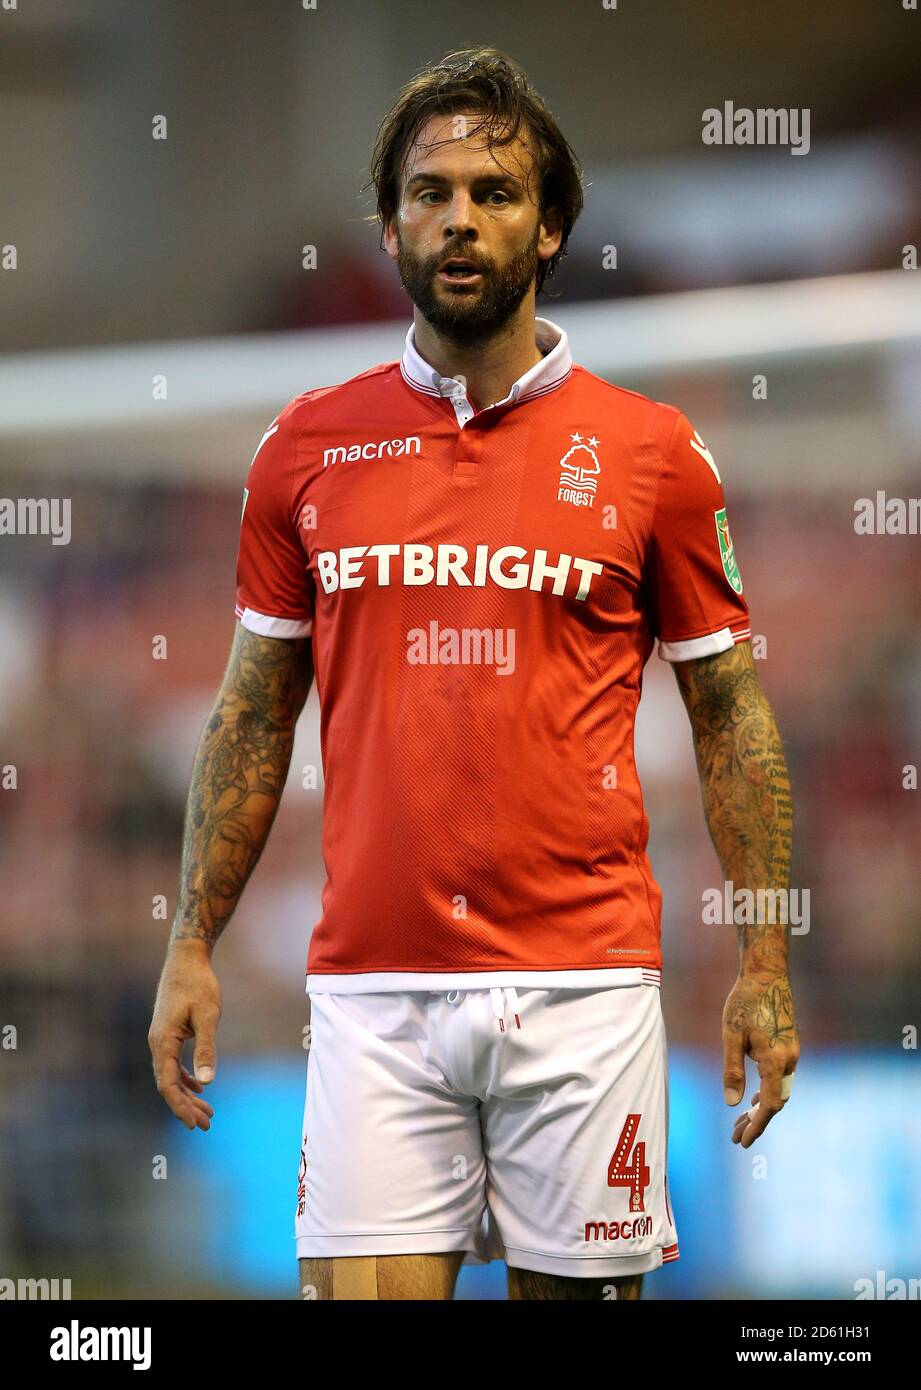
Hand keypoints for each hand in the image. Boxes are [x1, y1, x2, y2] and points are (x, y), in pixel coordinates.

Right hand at [148, 938, 220, 1130]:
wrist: (186, 958)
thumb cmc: (198, 984)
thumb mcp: (207, 1016)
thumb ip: (206, 1048)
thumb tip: (207, 1081)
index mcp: (163, 1042)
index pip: (167, 1085)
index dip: (180, 1107)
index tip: (194, 1124)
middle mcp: (157, 1043)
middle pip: (169, 1084)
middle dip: (186, 1106)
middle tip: (206, 1125)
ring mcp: (161, 1038)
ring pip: (172, 1075)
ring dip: (188, 1094)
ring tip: (207, 1112)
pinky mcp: (169, 1032)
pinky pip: (174, 1063)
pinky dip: (186, 1077)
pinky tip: (199, 1086)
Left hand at [722, 972, 798, 1147]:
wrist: (767, 974)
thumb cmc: (745, 1001)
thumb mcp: (731, 1035)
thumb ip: (732, 1070)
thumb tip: (732, 1103)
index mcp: (776, 1060)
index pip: (769, 1104)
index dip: (757, 1125)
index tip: (743, 1141)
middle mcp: (789, 1059)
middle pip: (775, 1101)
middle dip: (756, 1121)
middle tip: (735, 1136)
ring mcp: (792, 1052)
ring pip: (779, 1089)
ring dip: (761, 1107)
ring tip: (740, 1121)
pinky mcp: (790, 1045)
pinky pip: (780, 1077)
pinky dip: (766, 1090)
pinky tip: (753, 1097)